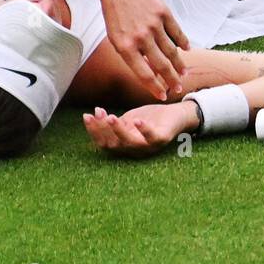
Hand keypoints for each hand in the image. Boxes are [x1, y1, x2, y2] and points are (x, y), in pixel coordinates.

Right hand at [83, 103, 198, 158]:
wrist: (177, 114)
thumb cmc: (150, 119)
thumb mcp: (128, 119)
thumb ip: (113, 121)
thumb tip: (94, 113)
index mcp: (125, 146)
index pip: (104, 143)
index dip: (93, 131)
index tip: (86, 116)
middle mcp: (135, 151)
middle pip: (114, 144)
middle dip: (103, 129)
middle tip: (97, 113)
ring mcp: (149, 147)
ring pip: (130, 143)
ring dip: (118, 131)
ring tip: (111, 117)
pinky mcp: (163, 140)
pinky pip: (152, 137)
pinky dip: (143, 130)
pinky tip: (135, 121)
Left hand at [93, 0, 189, 100]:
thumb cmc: (116, 17)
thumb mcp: (117, 40)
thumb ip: (132, 56)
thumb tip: (151, 72)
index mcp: (126, 47)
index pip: (144, 74)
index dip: (155, 88)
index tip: (163, 95)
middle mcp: (141, 37)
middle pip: (161, 65)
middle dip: (172, 80)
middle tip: (179, 89)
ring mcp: (154, 25)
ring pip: (171, 51)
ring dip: (179, 64)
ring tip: (184, 73)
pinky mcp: (164, 13)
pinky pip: (177, 32)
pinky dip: (183, 42)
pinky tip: (186, 50)